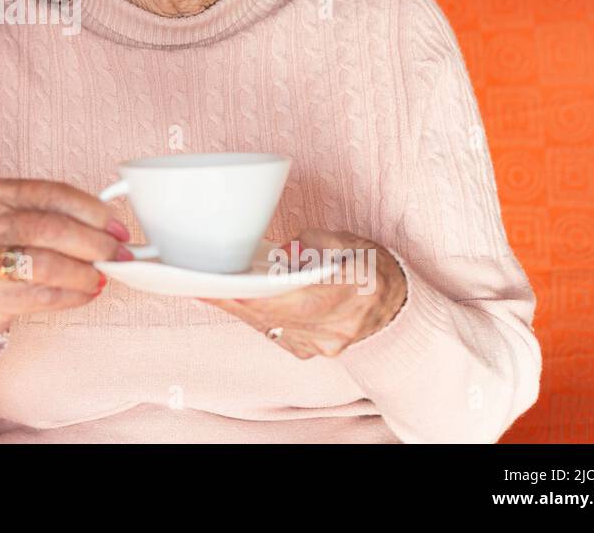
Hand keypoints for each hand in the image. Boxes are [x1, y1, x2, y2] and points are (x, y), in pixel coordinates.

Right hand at [0, 179, 133, 354]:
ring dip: (84, 273)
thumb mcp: (17, 217)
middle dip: (94, 243)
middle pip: (51, 229)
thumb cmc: (1, 248)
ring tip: (101, 276)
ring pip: (47, 265)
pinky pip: (42, 296)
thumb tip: (112, 229)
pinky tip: (86, 292)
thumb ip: (57, 215)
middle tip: (118, 254)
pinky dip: (72, 296)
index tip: (117, 227)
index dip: (93, 210)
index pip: (53, 193)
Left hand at [196, 227, 406, 358]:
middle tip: (196, 281)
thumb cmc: (371, 267)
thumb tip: (280, 253)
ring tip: (206, 286)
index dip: (250, 294)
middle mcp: (333, 325)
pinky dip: (252, 316)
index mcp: (347, 290)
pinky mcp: (310, 351)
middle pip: (270, 314)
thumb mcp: (349, 243)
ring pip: (268, 326)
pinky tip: (232, 299)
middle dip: (230, 298)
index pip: (288, 298)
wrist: (397, 309)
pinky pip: (272, 333)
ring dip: (236, 307)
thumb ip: (314, 243)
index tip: (219, 283)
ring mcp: (321, 343)